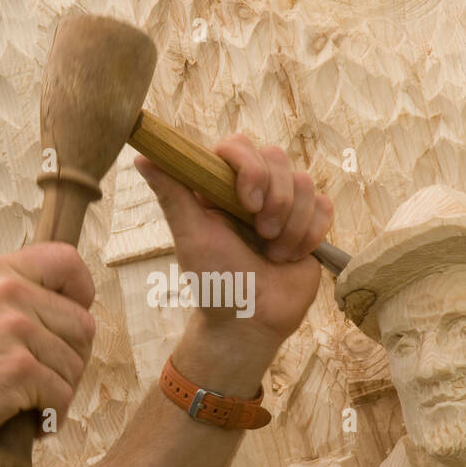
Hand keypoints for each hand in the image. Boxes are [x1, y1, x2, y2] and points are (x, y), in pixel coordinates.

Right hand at [0, 242, 95, 450]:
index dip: (82, 292)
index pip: (67, 260)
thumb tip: (73, 306)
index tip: (71, 318)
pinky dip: (52, 416)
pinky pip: (63, 396)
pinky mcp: (20, 370)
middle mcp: (9, 291)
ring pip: (75, 365)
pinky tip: (29, 420)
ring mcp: (15, 330)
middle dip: (73, 359)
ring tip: (29, 401)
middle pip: (83, 325)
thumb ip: (16, 296)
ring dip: (60, 392)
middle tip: (46, 379)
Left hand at [133, 135, 332, 351]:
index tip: (248, 203)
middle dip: (275, 200)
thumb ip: (172, 195)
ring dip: (292, 224)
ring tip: (274, 254)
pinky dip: (310, 233)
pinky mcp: (309, 221)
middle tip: (262, 234)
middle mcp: (251, 188)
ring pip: (304, 182)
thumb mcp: (191, 237)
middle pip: (277, 157)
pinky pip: (324, 205)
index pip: (238, 146)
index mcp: (219, 186)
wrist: (252, 321)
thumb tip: (141, 155)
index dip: (250, 167)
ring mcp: (283, 203)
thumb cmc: (215, 281)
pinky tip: (291, 256)